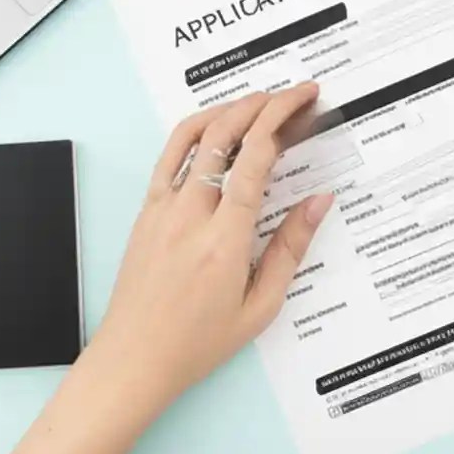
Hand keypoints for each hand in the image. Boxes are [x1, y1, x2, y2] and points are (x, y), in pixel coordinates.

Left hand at [94, 84, 333, 396]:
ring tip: (259, 99)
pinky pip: (169, 156)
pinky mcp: (147, 211)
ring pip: (193, 137)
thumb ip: (291, 247)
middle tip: (293, 94)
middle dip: (263, 103)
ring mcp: (162, 210)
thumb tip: (319, 202)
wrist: (134, 359)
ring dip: (228, 109)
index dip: (282, 119)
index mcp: (224, 241)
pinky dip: (194, 130)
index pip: (255, 158)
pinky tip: (215, 124)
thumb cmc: (196, 342)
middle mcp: (189, 216)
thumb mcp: (260, 305)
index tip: (304, 101)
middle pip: (226, 135)